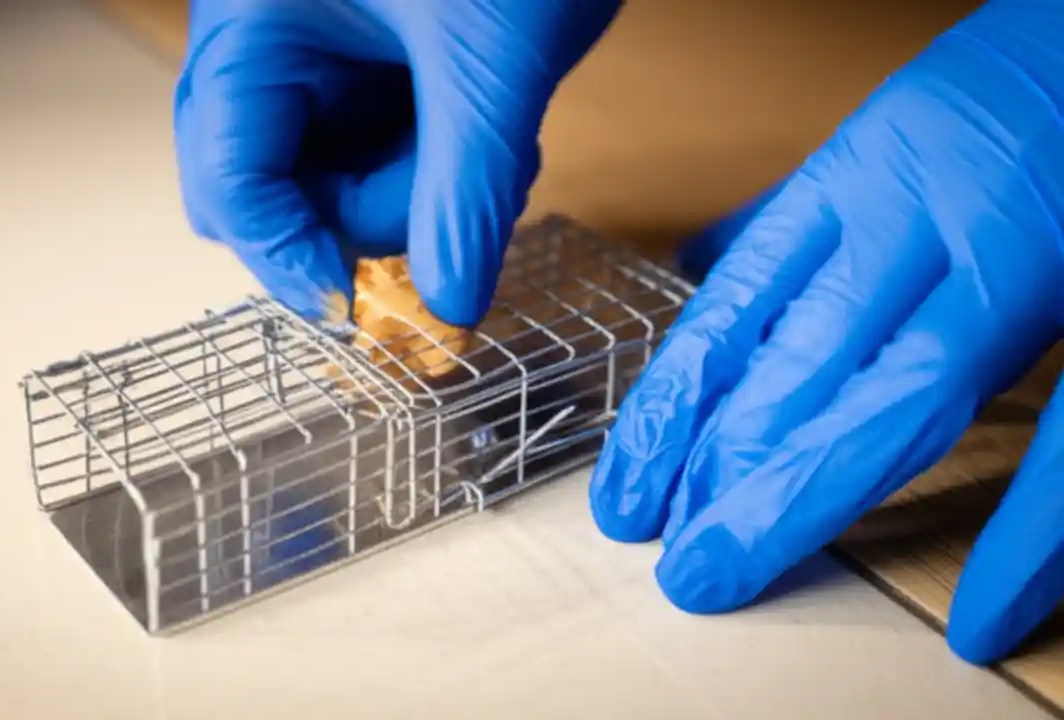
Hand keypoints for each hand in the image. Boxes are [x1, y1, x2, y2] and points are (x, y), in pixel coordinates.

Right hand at [173, 0, 619, 325]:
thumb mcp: (493, 62)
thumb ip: (466, 192)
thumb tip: (450, 307)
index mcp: (255, 18)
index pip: (228, 174)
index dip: (286, 253)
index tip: (355, 309)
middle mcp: (267, 40)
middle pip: (263, 187)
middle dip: (356, 219)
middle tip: (438, 219)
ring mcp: (314, 54)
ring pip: (327, 181)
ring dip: (408, 192)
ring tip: (487, 139)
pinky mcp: (362, 66)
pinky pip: (373, 154)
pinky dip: (429, 167)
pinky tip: (482, 131)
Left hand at [590, 0, 1063, 664]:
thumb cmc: (1018, 88)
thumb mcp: (891, 128)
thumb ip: (801, 211)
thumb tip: (703, 263)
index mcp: (865, 169)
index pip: (741, 303)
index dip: (676, 403)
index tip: (627, 484)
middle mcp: (930, 212)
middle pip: (802, 361)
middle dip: (726, 469)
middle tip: (670, 557)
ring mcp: (1023, 259)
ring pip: (901, 397)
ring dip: (807, 496)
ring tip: (733, 570)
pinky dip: (1028, 538)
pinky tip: (978, 623)